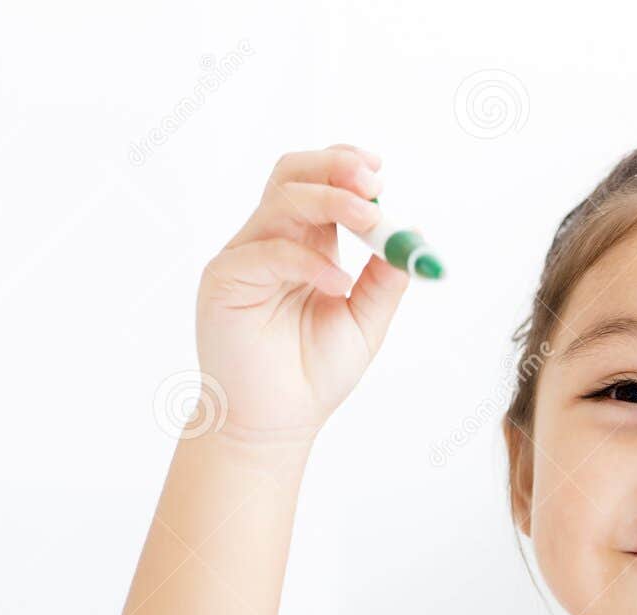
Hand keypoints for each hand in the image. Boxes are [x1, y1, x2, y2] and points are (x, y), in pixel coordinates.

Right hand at [195, 143, 408, 441]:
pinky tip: (338, 284)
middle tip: (372, 178)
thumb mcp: (365, 322)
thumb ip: (385, 280)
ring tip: (370, 220)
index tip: (379, 172)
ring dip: (330, 202)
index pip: (318, 184)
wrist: (274, 424)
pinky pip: (267, 253)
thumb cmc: (313, 375)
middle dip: (334, 167)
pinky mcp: (224, 280)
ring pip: (281, 203)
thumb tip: (413, 237)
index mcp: (305, 245)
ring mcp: (244, 258)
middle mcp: (272, 242)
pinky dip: (308, 261)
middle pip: (293, 177)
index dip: (345, 168)